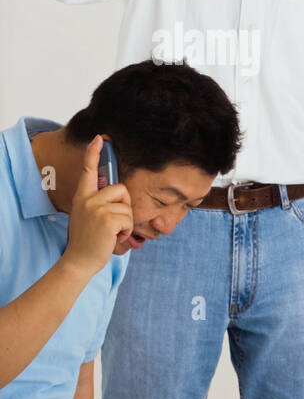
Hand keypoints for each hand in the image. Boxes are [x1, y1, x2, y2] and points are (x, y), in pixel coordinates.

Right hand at [63, 136, 133, 279]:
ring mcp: (96, 208)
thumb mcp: (88, 216)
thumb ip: (98, 202)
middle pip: (121, 189)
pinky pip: (129, 219)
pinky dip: (126, 231)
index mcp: (82, 196)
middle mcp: (87, 199)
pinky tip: (114, 238)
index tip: (99, 138)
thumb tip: (117, 191)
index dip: (93, 153)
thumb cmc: (89, 240)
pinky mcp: (107, 219)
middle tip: (114, 223)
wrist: (79, 260)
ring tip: (112, 232)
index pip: (87, 170)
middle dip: (125, 206)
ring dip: (126, 222)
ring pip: (128, 207)